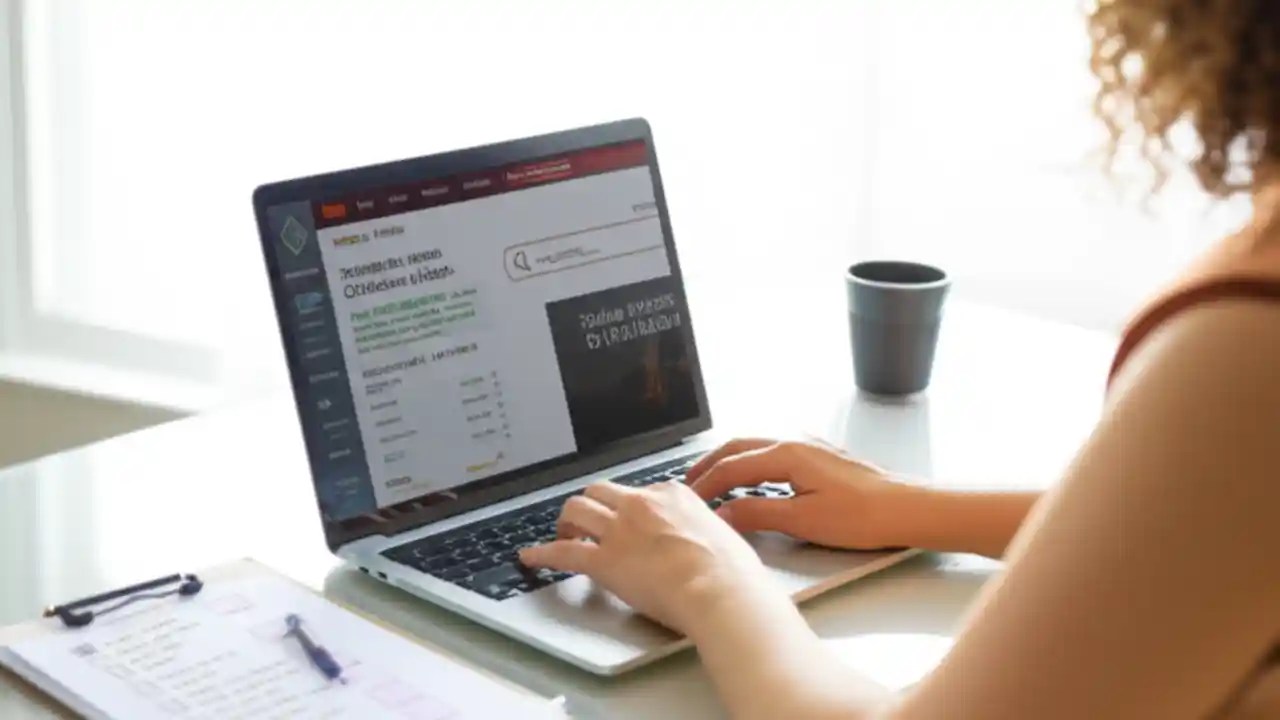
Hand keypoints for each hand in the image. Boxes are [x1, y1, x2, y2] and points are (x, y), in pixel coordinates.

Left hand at [517, 480, 777, 634]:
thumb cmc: (731, 571)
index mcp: (672, 494)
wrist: (720, 590)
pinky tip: (530, 557)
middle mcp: (641, 504)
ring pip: (576, 509)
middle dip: (591, 505)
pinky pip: (563, 551)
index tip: (628, 521)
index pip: (639, 491)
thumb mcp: (724, 532)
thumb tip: (706, 536)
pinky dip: (542, 553)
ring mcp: (619, 529)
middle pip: (600, 491)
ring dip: (566, 521)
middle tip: (588, 523)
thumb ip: (704, 528)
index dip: (629, 508)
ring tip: (564, 534)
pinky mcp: (603, 560)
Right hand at [687, 438, 917, 549]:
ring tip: (713, 480)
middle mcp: (795, 441)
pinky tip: (753, 479)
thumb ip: (757, 513)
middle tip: (688, 484)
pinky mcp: (822, 458)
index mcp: (786, 453)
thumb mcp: (803, 519)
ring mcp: (810, 447)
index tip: (687, 503)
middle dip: (710, 464)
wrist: (909, 509)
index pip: (731, 467)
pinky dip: (751, 463)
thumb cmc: (863, 516)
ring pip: (756, 446)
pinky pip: (773, 452)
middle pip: (739, 447)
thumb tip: (722, 513)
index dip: (705, 486)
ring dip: (730, 461)